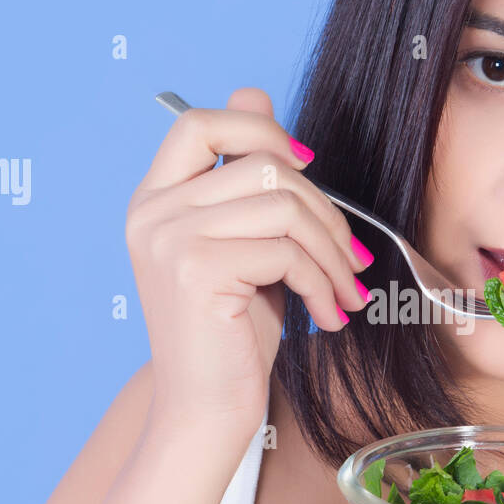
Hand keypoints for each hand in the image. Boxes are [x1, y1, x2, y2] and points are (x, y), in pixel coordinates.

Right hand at [126, 86, 371, 437]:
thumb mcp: (246, 245)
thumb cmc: (232, 335)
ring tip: (344, 292)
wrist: (206, 412)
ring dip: (331, 251)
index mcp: (156, 199)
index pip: (197, 121)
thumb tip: (256, 90)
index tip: (307, 166)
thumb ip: (246, 179)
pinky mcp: (196, 269)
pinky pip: (285, 250)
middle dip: (324, 211)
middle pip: (262, 163)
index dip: (258, 127)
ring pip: (282, 203)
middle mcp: (153, 212)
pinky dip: (322, 282)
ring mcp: (169, 238)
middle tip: (350, 259)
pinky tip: (328, 315)